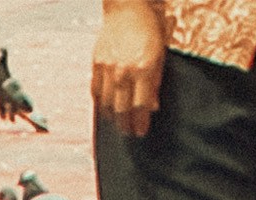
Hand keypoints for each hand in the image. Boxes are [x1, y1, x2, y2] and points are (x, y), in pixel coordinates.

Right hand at [92, 0, 168, 130]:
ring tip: (117, 124)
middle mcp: (124, 71)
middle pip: (122, 109)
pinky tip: (105, 108)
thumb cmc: (147, 28)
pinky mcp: (96, 63)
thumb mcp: (160, 54)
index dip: (140, 122)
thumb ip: (155, 82)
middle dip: (126, 125)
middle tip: (128, 132)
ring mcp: (108, 68)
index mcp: (143, 68)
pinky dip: (100, 103)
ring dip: (112, 118)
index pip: (141, 106)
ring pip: (107, 103)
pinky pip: (96, 91)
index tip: (141, 132)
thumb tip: (153, 106)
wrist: (127, 8)